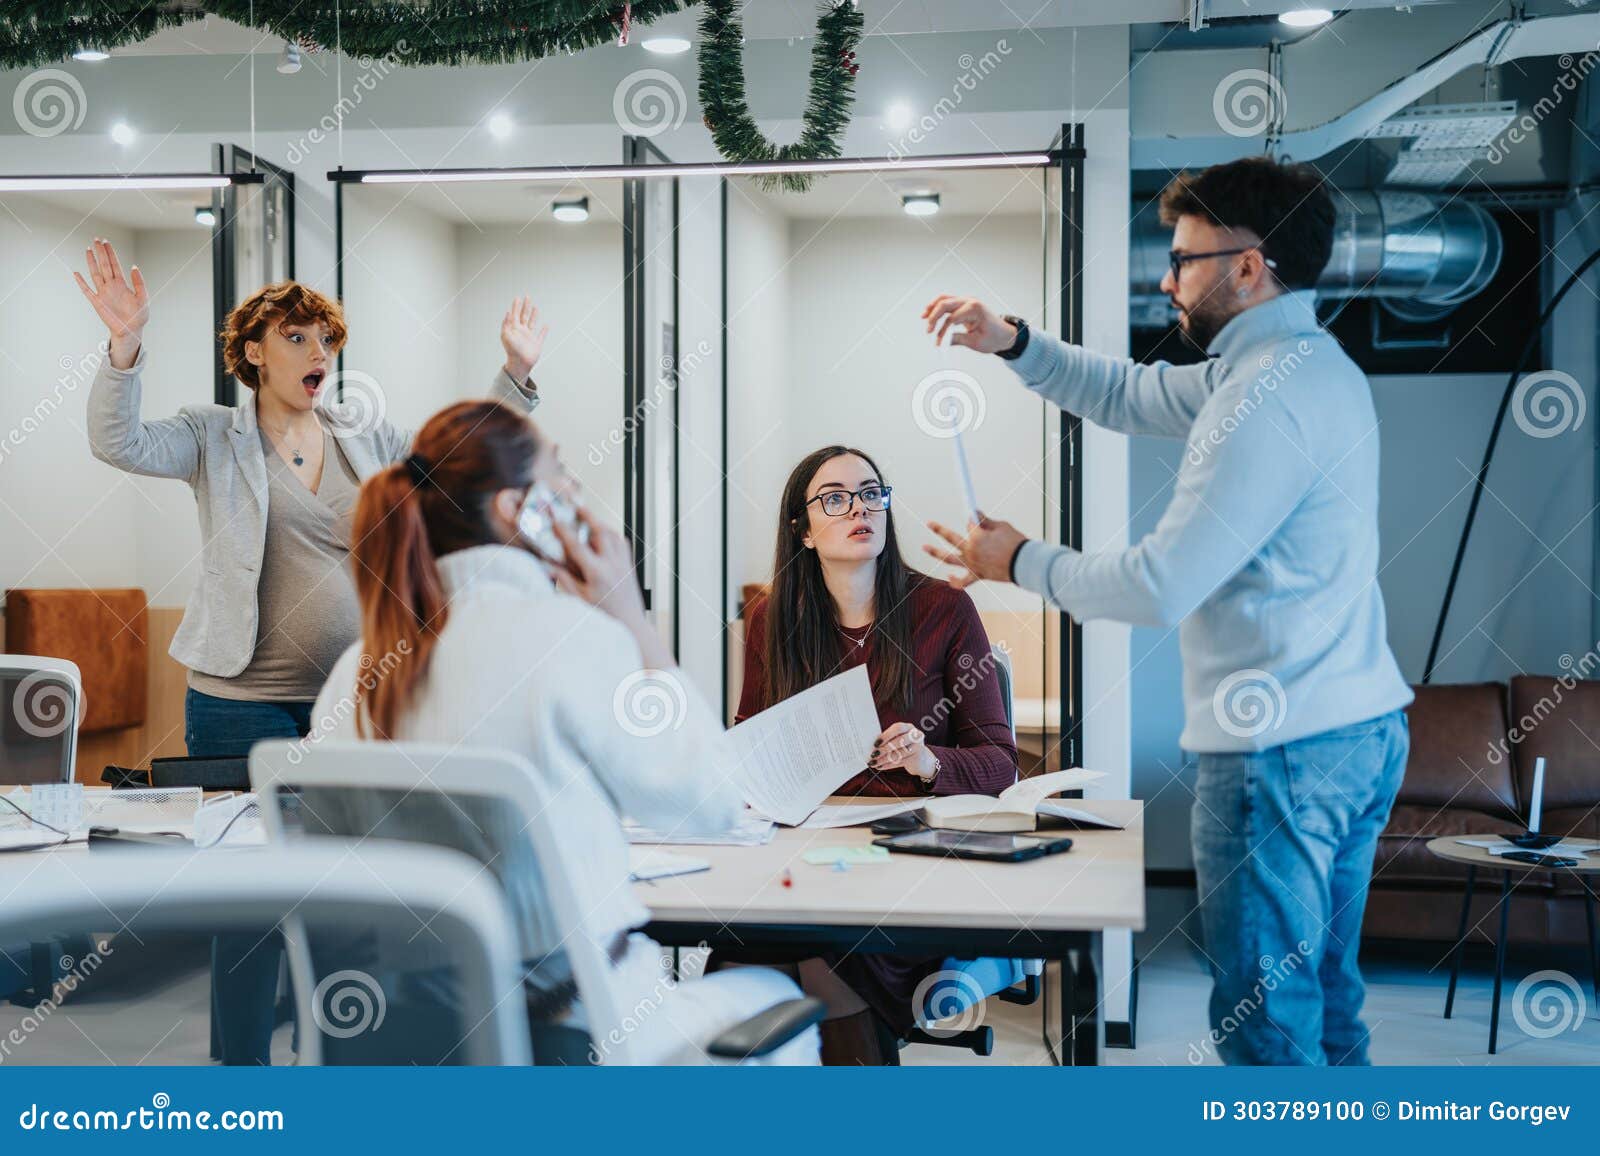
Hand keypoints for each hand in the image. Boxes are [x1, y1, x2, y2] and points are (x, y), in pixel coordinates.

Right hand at [74, 238, 147, 368]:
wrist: (131, 330)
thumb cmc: (138, 316)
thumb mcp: (143, 298)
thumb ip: (139, 283)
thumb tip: (134, 266)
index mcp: (122, 284)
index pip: (114, 264)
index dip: (110, 253)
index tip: (106, 241)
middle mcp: (111, 286)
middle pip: (104, 265)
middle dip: (100, 252)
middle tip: (96, 239)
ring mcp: (103, 293)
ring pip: (95, 273)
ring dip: (91, 262)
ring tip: (88, 249)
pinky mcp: (97, 302)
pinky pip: (87, 290)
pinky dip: (81, 282)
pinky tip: (76, 273)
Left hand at [500, 296, 549, 382]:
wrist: (520, 363)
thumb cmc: (512, 351)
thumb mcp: (506, 335)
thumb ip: (506, 323)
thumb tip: (508, 312)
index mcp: (514, 329)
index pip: (515, 314)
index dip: (516, 306)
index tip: (518, 298)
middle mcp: (522, 331)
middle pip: (524, 315)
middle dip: (525, 306)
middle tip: (527, 297)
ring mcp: (529, 337)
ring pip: (532, 323)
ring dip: (534, 315)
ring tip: (535, 308)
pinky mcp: (536, 344)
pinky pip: (541, 336)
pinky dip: (544, 331)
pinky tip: (546, 326)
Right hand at [548, 509, 672, 668]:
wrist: (630, 624)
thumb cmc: (605, 615)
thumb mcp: (579, 599)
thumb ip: (564, 578)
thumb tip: (548, 564)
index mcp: (597, 573)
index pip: (577, 545)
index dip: (564, 530)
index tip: (555, 518)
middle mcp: (613, 564)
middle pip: (600, 531)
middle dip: (587, 516)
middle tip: (575, 504)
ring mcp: (624, 563)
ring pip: (612, 535)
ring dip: (599, 524)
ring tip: (587, 516)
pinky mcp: (629, 565)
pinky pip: (621, 543)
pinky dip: (611, 535)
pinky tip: (603, 535)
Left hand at [869, 722, 936, 780]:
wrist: (921, 759)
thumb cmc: (905, 746)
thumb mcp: (899, 739)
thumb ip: (888, 739)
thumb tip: (872, 746)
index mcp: (908, 727)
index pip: (898, 728)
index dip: (886, 735)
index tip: (875, 743)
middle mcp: (915, 735)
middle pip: (899, 741)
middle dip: (884, 749)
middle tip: (873, 754)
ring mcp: (918, 747)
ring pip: (899, 754)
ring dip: (884, 759)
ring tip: (874, 763)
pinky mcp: (917, 758)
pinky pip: (900, 762)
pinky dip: (888, 765)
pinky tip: (880, 767)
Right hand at [921, 294, 1015, 353]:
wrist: (1005, 334)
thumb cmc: (994, 337)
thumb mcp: (976, 342)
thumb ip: (957, 340)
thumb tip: (941, 342)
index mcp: (976, 309)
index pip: (952, 318)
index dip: (943, 331)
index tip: (939, 342)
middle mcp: (970, 301)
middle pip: (946, 303)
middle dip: (934, 316)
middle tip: (928, 330)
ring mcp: (967, 301)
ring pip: (945, 299)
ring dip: (933, 307)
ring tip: (924, 317)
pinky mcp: (964, 305)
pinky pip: (948, 302)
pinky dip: (938, 307)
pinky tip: (930, 313)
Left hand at [924, 512, 1026, 589]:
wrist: (1025, 564)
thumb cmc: (1016, 543)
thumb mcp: (1001, 526)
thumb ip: (986, 521)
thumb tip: (975, 513)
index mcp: (976, 536)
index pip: (970, 525)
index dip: (976, 522)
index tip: (980, 521)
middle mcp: (970, 550)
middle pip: (951, 537)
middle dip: (939, 529)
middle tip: (929, 523)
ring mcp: (972, 564)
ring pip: (949, 558)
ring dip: (935, 552)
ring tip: (924, 547)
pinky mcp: (978, 575)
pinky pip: (964, 582)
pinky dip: (955, 581)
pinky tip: (948, 577)